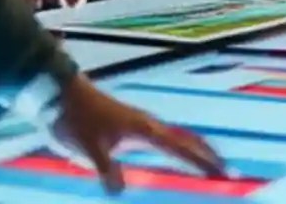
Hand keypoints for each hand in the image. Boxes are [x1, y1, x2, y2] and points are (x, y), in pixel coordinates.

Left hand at [49, 75, 224, 194]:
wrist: (60, 93)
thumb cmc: (75, 119)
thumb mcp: (88, 149)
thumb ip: (106, 169)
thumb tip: (119, 192)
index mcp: (143, 129)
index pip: (179, 148)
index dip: (200, 162)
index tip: (220, 174)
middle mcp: (147, 124)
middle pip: (185, 140)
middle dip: (206, 155)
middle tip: (226, 171)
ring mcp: (140, 123)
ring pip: (176, 136)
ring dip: (195, 149)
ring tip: (209, 162)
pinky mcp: (131, 125)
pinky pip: (164, 137)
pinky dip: (178, 145)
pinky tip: (175, 151)